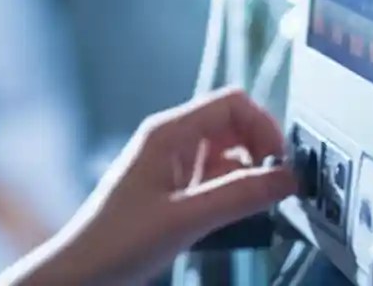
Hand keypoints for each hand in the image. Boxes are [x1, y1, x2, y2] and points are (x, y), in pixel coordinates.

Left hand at [0, 88, 296, 284]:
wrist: (85, 271)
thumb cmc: (116, 240)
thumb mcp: (186, 218)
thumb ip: (240, 196)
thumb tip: (287, 178)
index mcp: (168, 133)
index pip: (231, 103)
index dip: (264, 127)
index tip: (281, 163)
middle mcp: (171, 142)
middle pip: (234, 126)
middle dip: (261, 151)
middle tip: (276, 186)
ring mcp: (173, 165)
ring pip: (229, 154)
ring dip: (249, 175)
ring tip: (257, 206)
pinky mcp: (176, 190)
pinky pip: (217, 179)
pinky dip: (235, 192)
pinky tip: (237, 217)